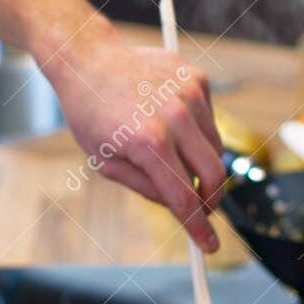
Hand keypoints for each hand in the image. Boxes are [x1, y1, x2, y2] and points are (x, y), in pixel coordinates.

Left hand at [47, 28, 225, 250]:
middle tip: (200, 208)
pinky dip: (197, 131)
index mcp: (148, 142)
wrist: (88, 57)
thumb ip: (145, 187)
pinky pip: (209, 119)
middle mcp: (175, 116)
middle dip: (210, 200)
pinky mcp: (197, 79)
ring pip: (215, 148)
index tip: (209, 245)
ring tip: (171, 155)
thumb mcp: (104, 161)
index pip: (184, 198)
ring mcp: (189, 94)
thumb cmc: (90, 112)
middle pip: (214, 175)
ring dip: (201, 164)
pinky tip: (169, 120)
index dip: (198, 228)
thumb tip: (180, 205)